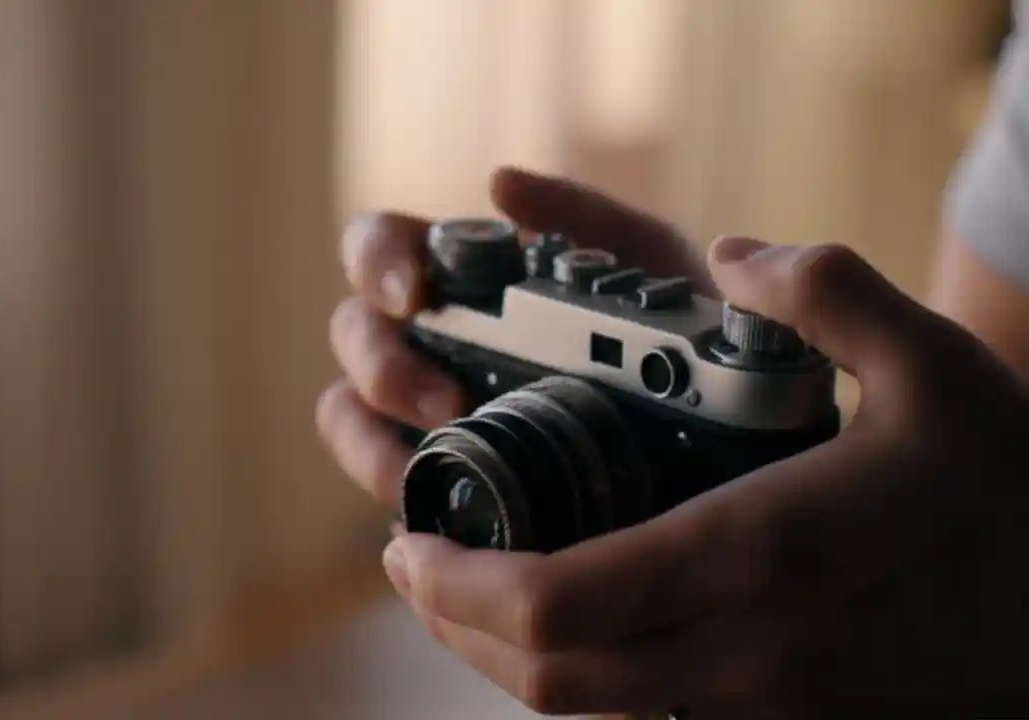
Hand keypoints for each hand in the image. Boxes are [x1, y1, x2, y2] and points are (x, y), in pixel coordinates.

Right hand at [317, 167, 700, 506]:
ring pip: (344, 411)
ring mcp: (416, 410)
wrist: (718, 438)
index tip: (414, 294)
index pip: (377, 246)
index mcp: (460, 274)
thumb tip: (499, 183)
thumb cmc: (673, 335)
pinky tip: (439, 514)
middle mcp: (423, 336)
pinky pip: (383, 481)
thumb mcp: (650, 262)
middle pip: (352, 333)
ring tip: (433, 466)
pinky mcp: (429, 475)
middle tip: (450, 402)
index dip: (377, 261)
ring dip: (372, 438)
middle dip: (384, 366)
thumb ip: (584, 216)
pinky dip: (397, 492)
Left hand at [380, 238, 1028, 715]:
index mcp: (757, 555)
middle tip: (412, 558)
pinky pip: (634, 714)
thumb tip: (733, 255)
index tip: (408, 537)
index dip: (457, 584)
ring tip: (456, 587)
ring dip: (495, 655)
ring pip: (582, 707)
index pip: (558, 603)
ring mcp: (754, 702)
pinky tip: (556, 616)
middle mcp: (741, 647)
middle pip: (545, 673)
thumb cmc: (1002, 492)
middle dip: (452, 623)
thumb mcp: (940, 368)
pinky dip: (570, 673)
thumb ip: (831, 295)